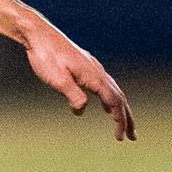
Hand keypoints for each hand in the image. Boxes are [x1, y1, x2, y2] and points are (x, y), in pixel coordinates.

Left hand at [23, 24, 134, 140]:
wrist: (38, 34)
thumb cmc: (45, 56)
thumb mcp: (58, 79)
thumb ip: (73, 95)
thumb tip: (81, 111)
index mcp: (94, 76)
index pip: (114, 102)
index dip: (120, 120)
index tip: (121, 137)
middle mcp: (97, 71)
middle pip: (119, 97)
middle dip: (127, 118)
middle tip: (132, 137)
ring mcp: (92, 68)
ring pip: (113, 91)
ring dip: (120, 109)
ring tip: (123, 123)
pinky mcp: (85, 66)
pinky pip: (104, 86)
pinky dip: (109, 99)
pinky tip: (104, 106)